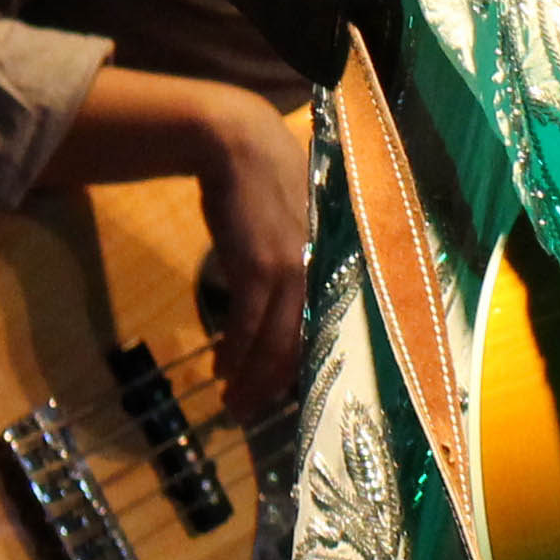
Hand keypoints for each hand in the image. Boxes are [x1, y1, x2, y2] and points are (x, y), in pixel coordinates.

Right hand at [189, 90, 314, 417]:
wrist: (239, 146)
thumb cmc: (268, 185)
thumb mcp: (300, 230)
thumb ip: (304, 267)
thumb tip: (293, 310)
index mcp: (336, 266)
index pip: (328, 333)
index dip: (306, 371)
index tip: (288, 398)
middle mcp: (322, 274)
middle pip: (301, 350)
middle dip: (275, 389)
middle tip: (253, 413)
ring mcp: (291, 272)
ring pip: (274, 346)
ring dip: (251, 381)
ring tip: (234, 403)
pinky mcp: (257, 269)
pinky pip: (246, 327)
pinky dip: (234, 354)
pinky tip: (222, 370)